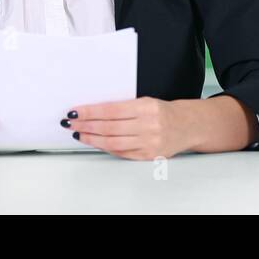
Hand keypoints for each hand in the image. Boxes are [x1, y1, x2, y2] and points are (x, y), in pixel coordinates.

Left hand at [64, 97, 190, 159]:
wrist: (187, 126)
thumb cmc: (163, 112)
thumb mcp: (145, 102)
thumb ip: (123, 108)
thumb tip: (93, 112)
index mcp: (147, 107)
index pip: (111, 110)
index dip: (90, 112)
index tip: (75, 112)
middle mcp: (149, 125)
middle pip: (109, 127)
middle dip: (86, 125)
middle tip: (71, 123)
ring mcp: (149, 142)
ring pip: (113, 142)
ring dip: (92, 138)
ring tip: (79, 133)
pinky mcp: (148, 156)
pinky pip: (121, 153)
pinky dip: (105, 147)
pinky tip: (96, 142)